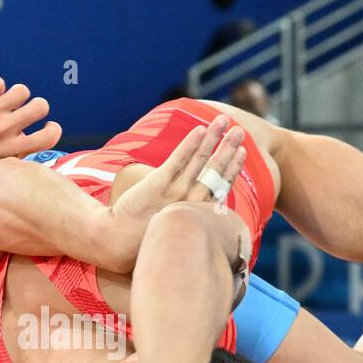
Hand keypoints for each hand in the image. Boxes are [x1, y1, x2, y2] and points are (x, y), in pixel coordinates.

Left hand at [0, 76, 61, 180]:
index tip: (45, 127)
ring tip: (3, 102)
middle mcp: (6, 131)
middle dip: (36, 106)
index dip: (53, 128)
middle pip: (41, 105)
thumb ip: (16, 149)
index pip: (51, 136)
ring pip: (21, 90)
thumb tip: (28, 134)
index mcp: (14, 149)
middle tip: (22, 111)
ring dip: (15, 95)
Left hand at [112, 116, 247, 229]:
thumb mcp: (178, 224)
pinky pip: (178, 160)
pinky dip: (190, 144)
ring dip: (214, 138)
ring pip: (200, 160)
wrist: (121, 241)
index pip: (222, 185)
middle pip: (215, 170)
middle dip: (229, 148)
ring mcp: (176, 193)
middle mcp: (192, 202)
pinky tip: (200, 130)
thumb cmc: (148, 233)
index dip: (233, 166)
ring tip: (223, 120)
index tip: (242, 151)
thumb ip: (192, 211)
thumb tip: (202, 201)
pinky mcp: (158, 184)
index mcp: (199, 212)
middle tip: (239, 130)